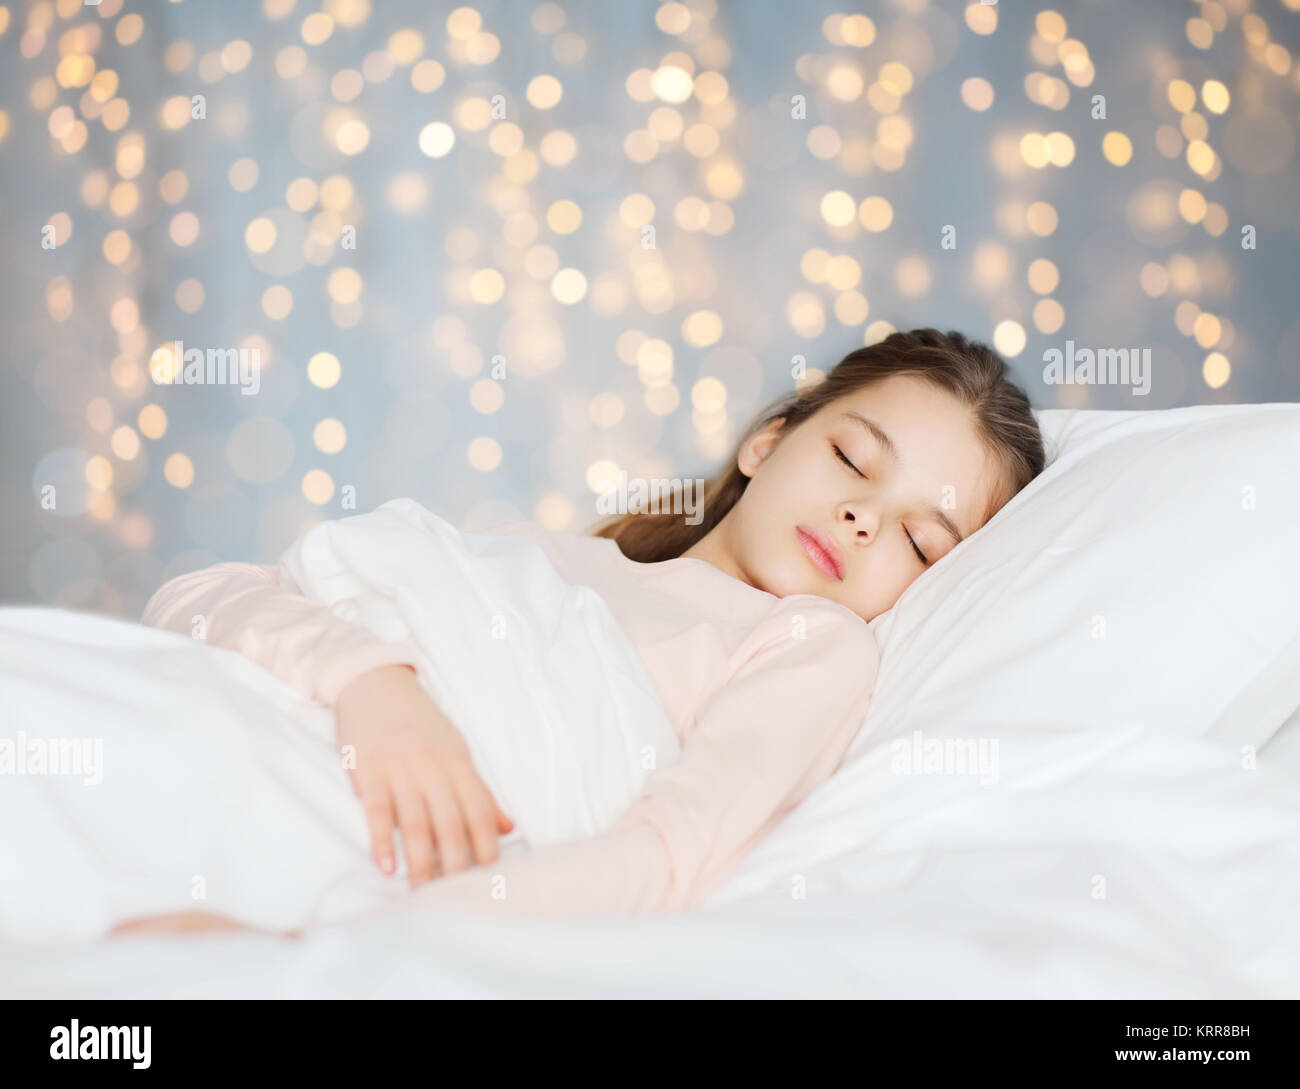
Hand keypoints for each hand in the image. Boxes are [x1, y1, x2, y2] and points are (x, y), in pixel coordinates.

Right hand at [334, 665, 513, 887]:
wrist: (376, 684)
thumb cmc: (420, 724)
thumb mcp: (456, 750)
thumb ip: (479, 791)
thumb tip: (508, 827)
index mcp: (459, 763)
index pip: (479, 810)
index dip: (487, 845)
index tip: (491, 877)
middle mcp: (432, 768)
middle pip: (449, 823)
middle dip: (456, 862)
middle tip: (457, 896)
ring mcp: (399, 770)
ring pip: (415, 823)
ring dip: (421, 861)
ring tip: (425, 893)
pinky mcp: (368, 772)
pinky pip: (376, 811)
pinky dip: (381, 841)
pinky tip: (387, 867)